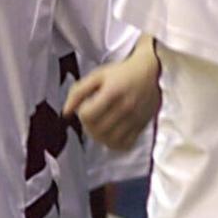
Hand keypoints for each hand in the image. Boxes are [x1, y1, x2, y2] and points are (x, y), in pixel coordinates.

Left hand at [64, 33, 158, 149]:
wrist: (151, 72)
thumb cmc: (121, 73)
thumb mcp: (97, 75)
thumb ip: (78, 91)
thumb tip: (65, 112)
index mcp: (112, 92)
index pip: (88, 116)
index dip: (82, 113)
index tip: (86, 107)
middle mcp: (125, 108)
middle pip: (98, 130)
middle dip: (88, 127)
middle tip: (91, 118)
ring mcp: (135, 119)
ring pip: (110, 141)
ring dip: (99, 137)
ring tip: (99, 126)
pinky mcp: (142, 126)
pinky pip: (125, 145)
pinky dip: (114, 144)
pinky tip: (111, 134)